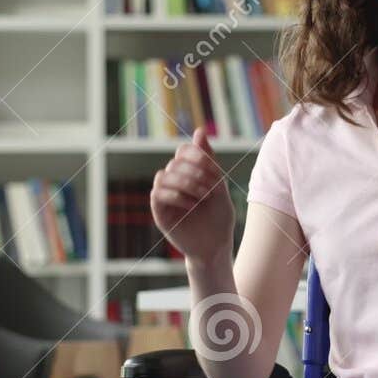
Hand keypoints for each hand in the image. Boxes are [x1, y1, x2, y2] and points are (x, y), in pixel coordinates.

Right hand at [150, 129, 234, 264]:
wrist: (216, 247)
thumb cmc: (219, 217)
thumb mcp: (219, 185)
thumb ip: (208, 159)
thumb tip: (199, 130)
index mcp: (189, 174)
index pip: (183, 151)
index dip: (197, 155)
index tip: (213, 169)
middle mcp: (174, 182)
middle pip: (175, 162)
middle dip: (196, 173)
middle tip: (211, 190)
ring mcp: (165, 197)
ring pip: (164, 175)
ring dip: (187, 183)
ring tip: (202, 198)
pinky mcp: (159, 212)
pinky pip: (158, 193)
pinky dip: (176, 196)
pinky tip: (191, 206)